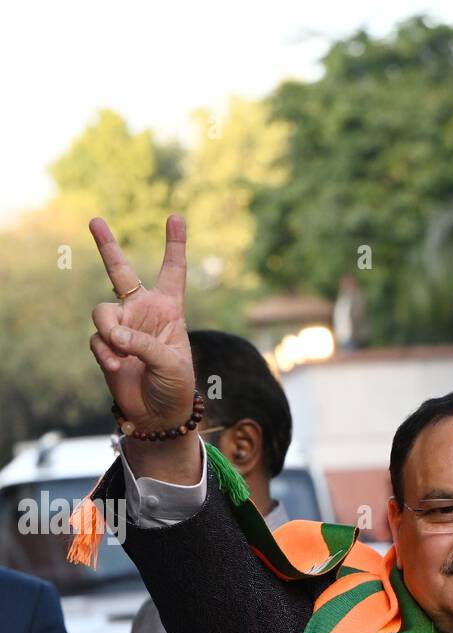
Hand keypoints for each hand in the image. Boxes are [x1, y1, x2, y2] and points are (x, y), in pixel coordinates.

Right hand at [89, 214, 195, 433]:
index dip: (174, 245)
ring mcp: (122, 327)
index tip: (175, 217)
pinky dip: (106, 352)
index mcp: (169, 310)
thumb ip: (145, 345)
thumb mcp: (172, 364)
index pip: (173, 272)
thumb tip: (115, 334)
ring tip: (122, 350)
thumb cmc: (176, 386)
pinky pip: (98, 339)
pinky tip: (117, 366)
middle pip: (120, 271)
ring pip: (101, 311)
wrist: (159, 414)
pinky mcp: (105, 346)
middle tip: (95, 220)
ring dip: (110, 330)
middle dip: (107, 245)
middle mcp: (142, 312)